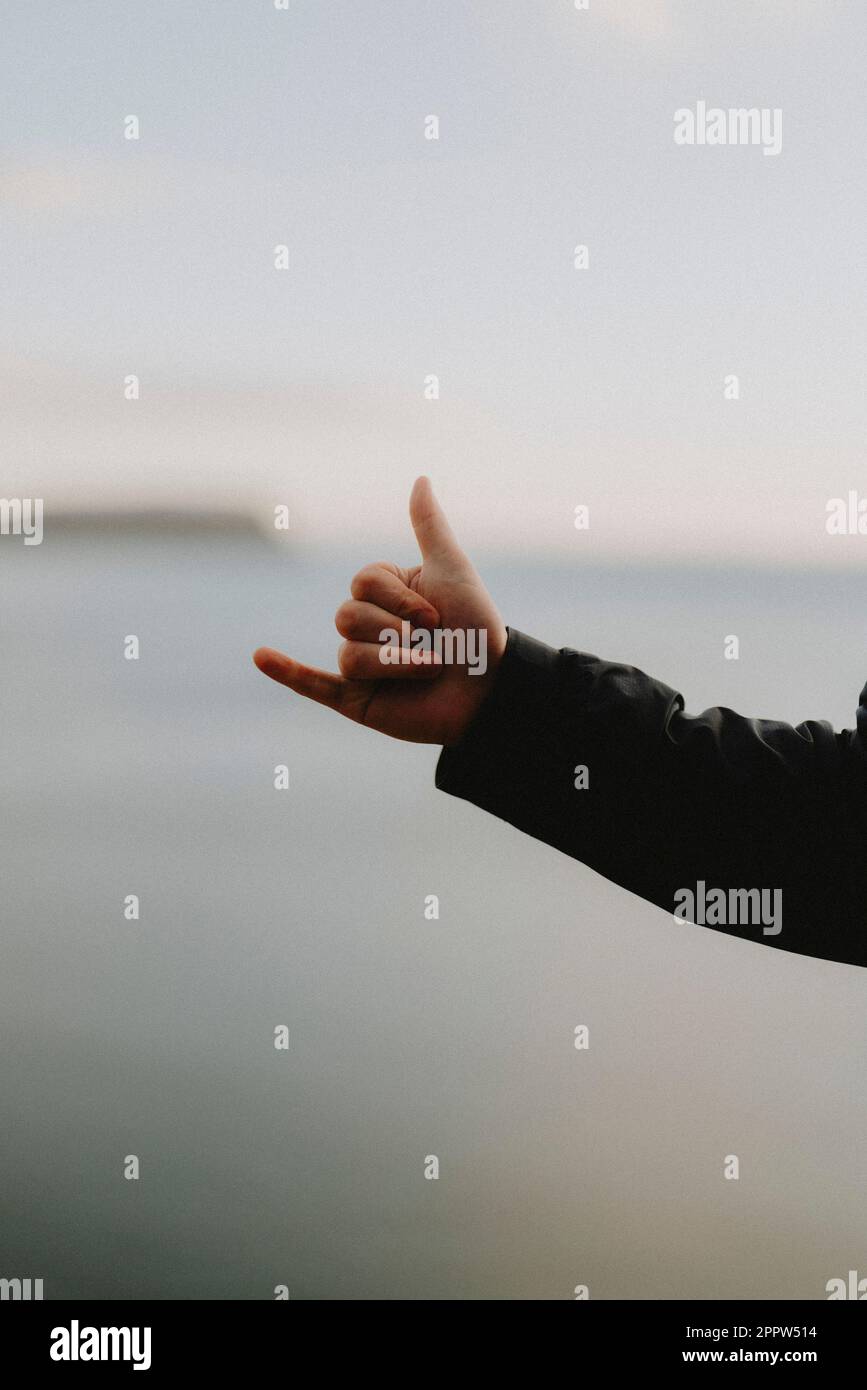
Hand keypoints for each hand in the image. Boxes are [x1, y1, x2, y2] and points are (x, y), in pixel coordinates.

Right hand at [253, 477, 506, 744]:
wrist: (492, 688)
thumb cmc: (477, 630)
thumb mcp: (451, 571)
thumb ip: (429, 528)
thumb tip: (420, 479)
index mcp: (384, 596)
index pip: (364, 583)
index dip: (401, 599)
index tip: (437, 615)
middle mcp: (367, 629)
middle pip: (348, 616)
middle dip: (395, 631)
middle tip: (432, 646)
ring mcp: (360, 666)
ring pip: (350, 653)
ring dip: (395, 662)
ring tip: (427, 671)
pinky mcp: (356, 700)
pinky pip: (313, 685)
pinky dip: (287, 673)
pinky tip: (261, 657)